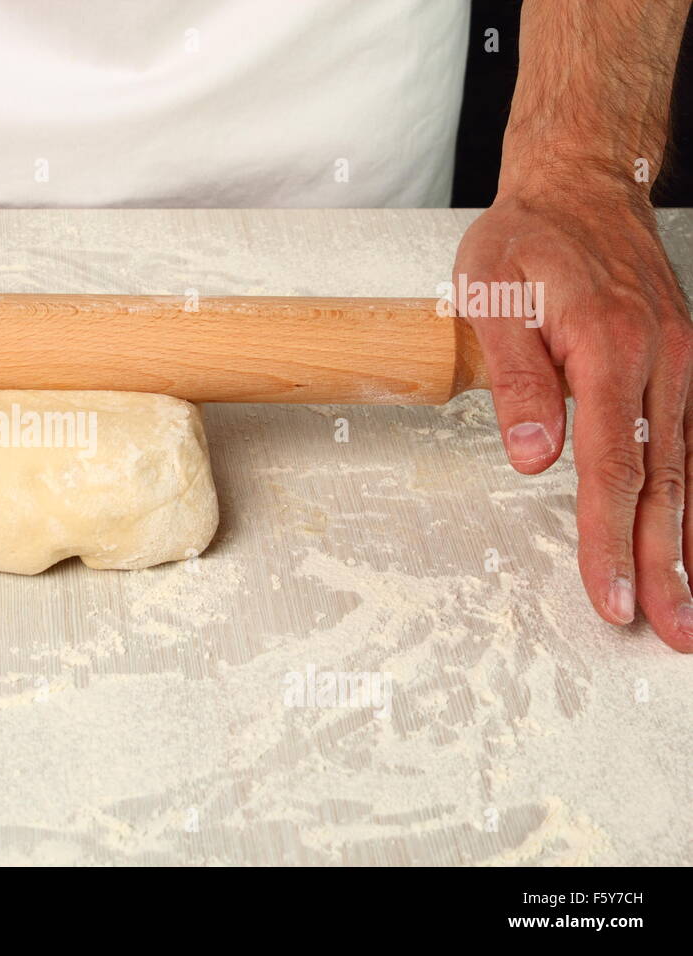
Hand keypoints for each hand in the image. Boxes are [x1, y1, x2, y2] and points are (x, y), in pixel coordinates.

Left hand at [454, 172, 692, 651]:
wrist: (579, 185)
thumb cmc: (526, 239)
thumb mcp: (493, 297)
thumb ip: (516, 380)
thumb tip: (536, 458)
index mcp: (610, 347)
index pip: (610, 467)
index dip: (606, 540)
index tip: (608, 597)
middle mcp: (659, 359)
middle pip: (663, 481)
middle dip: (662, 564)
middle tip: (668, 630)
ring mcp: (678, 361)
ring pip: (685, 467)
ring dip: (686, 541)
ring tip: (684, 606)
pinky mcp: (676, 363)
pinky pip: (690, 440)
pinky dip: (689, 495)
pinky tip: (688, 535)